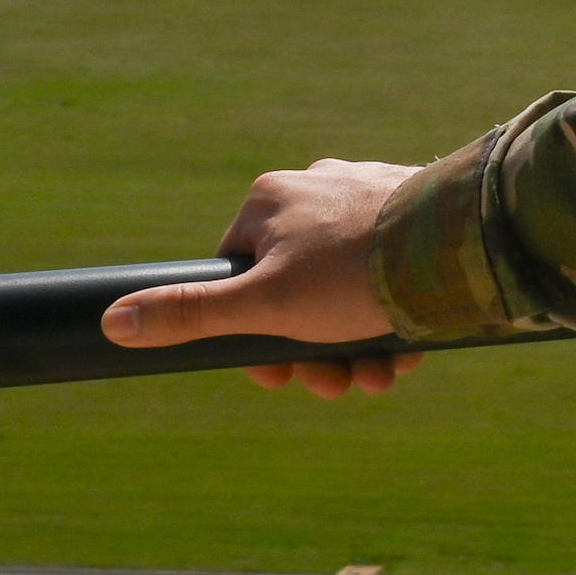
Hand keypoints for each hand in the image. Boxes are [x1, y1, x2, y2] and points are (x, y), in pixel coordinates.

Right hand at [102, 157, 427, 396]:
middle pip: (294, 292)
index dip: (254, 339)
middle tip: (338, 386)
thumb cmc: (354, 271)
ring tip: (381, 378)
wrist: (462, 243)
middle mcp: (317, 188)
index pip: (238, 278)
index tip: (280, 376)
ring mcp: (368, 198)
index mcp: (270, 200)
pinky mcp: (413, 213)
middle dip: (314, 352)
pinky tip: (408, 353)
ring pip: (344, 290)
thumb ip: (191, 314)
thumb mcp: (262, 305)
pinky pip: (387, 274)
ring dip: (355, 347)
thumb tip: (112, 321)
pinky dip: (391, 318)